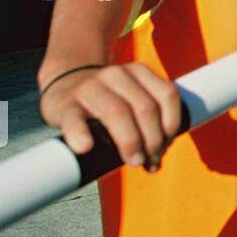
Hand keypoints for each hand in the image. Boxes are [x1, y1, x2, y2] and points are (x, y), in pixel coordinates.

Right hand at [39, 62, 182, 169]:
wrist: (64, 88)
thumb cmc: (105, 103)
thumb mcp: (131, 101)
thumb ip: (148, 125)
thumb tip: (155, 164)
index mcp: (139, 72)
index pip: (167, 95)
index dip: (172, 124)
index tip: (165, 146)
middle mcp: (117, 75)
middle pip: (146, 108)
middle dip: (153, 140)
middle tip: (148, 160)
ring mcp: (90, 87)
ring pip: (117, 111)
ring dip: (131, 142)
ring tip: (133, 161)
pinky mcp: (65, 105)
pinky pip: (74, 119)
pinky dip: (80, 134)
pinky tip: (86, 147)